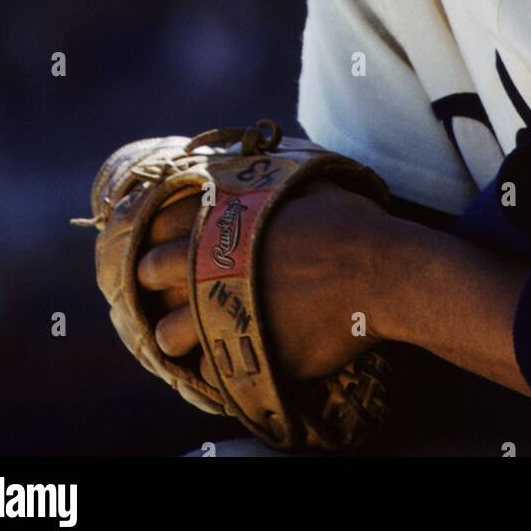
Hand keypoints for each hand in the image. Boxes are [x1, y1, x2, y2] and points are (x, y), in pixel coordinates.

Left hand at [136, 180, 396, 382]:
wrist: (383, 273)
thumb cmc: (350, 224)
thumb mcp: (306, 186)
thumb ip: (272, 180)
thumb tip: (268, 161)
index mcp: (221, 220)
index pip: (159, 222)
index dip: (162, 234)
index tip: (170, 243)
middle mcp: (209, 264)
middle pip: (148, 274)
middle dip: (157, 281)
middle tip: (176, 288)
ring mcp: (222, 313)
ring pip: (166, 333)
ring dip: (176, 333)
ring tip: (190, 335)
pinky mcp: (244, 353)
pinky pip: (208, 369)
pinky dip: (215, 366)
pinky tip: (230, 357)